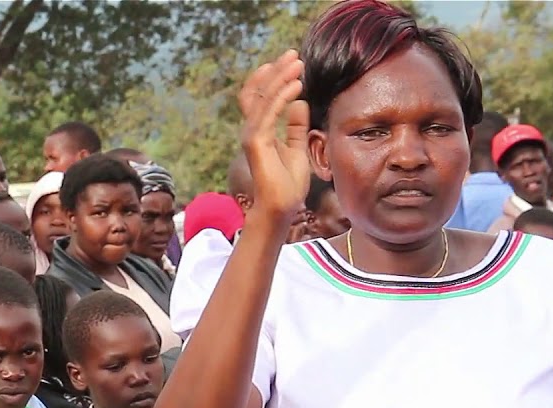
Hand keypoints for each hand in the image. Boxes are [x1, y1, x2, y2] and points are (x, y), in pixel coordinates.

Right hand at [238, 49, 310, 220]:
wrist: (280, 208)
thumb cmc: (287, 184)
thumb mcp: (297, 148)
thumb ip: (296, 126)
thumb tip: (300, 102)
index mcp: (260, 131)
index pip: (259, 98)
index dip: (270, 78)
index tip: (288, 62)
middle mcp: (252, 130)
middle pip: (259, 92)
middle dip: (276, 71)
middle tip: (293, 54)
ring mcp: (252, 135)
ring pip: (263, 98)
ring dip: (280, 78)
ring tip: (297, 63)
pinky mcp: (256, 142)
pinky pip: (269, 113)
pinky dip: (282, 96)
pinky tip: (296, 84)